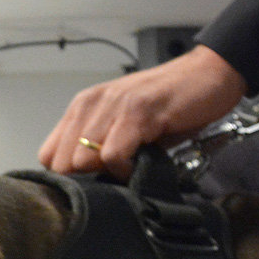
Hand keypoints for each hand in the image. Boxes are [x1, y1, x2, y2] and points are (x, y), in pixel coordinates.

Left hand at [39, 44, 248, 176]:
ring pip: (81, 160)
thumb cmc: (168, 106)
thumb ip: (101, 146)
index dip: (71, 176)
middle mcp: (90, 104)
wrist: (209, 74)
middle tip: (118, 174)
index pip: (48, 156)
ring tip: (134, 165)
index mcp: (82, 107)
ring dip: (108, 173)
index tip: (97, 179)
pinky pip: (113, 154)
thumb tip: (85, 184)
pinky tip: (144, 162)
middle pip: (62, 164)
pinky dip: (127, 169)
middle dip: (88, 178)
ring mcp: (112, 106)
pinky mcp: (137, 112)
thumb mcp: (124, 125)